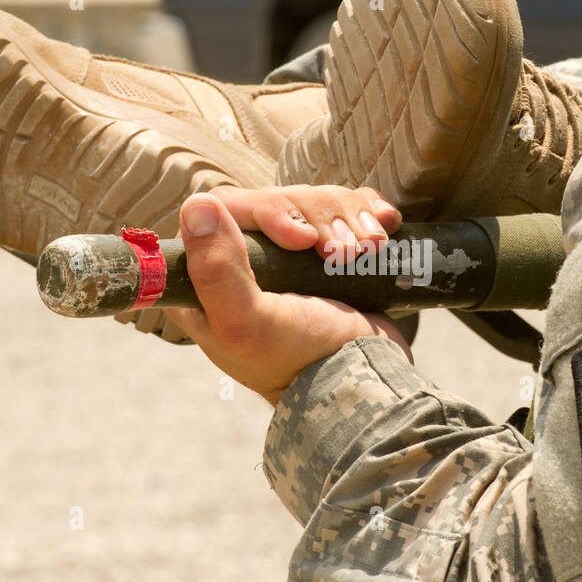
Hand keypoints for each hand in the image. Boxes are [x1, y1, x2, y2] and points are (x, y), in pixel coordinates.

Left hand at [163, 185, 412, 404]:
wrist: (366, 382)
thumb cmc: (302, 362)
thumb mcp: (248, 324)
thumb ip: (216, 272)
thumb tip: (198, 205)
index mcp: (208, 280)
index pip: (226, 209)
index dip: (268, 212)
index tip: (301, 238)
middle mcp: (246, 264)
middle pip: (279, 199)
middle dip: (320, 218)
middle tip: (344, 254)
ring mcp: (291, 259)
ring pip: (317, 201)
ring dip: (350, 219)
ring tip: (368, 251)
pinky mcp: (331, 255)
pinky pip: (347, 207)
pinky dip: (369, 212)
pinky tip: (384, 230)